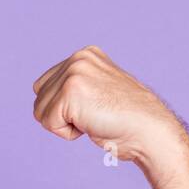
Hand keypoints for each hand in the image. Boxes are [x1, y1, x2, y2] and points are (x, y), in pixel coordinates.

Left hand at [32, 45, 186, 169]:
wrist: (149, 131)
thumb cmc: (126, 121)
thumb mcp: (97, 93)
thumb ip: (75, 87)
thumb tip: (39, 90)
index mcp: (86, 55)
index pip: (46, 85)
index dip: (63, 108)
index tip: (93, 109)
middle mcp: (78, 58)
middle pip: (39, 97)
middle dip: (61, 116)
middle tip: (94, 116)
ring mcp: (74, 72)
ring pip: (40, 111)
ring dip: (64, 125)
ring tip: (93, 119)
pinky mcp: (70, 91)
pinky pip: (48, 122)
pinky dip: (67, 133)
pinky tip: (91, 125)